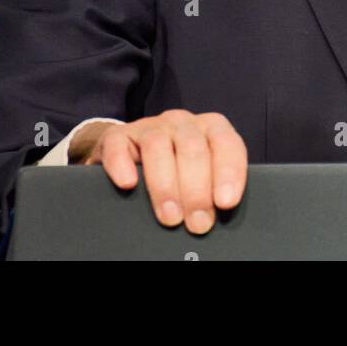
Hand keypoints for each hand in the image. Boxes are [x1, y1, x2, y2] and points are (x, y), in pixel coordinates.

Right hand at [70, 110, 247, 233]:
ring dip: (165, 185)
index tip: (225, 202)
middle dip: (197, 190)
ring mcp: (149, 126)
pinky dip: (122, 164)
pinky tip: (128, 184)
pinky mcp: (118, 136)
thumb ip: (215, 185)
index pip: (226, 143)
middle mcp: (182, 122)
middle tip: (198, 223)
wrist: (134, 155)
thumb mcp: (204, 172)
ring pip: (157, 146)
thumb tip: (218, 214)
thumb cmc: (179, 170)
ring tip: (170, 216)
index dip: (228, 172)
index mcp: (211, 127)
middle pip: (192, 148)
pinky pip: (118, 145)